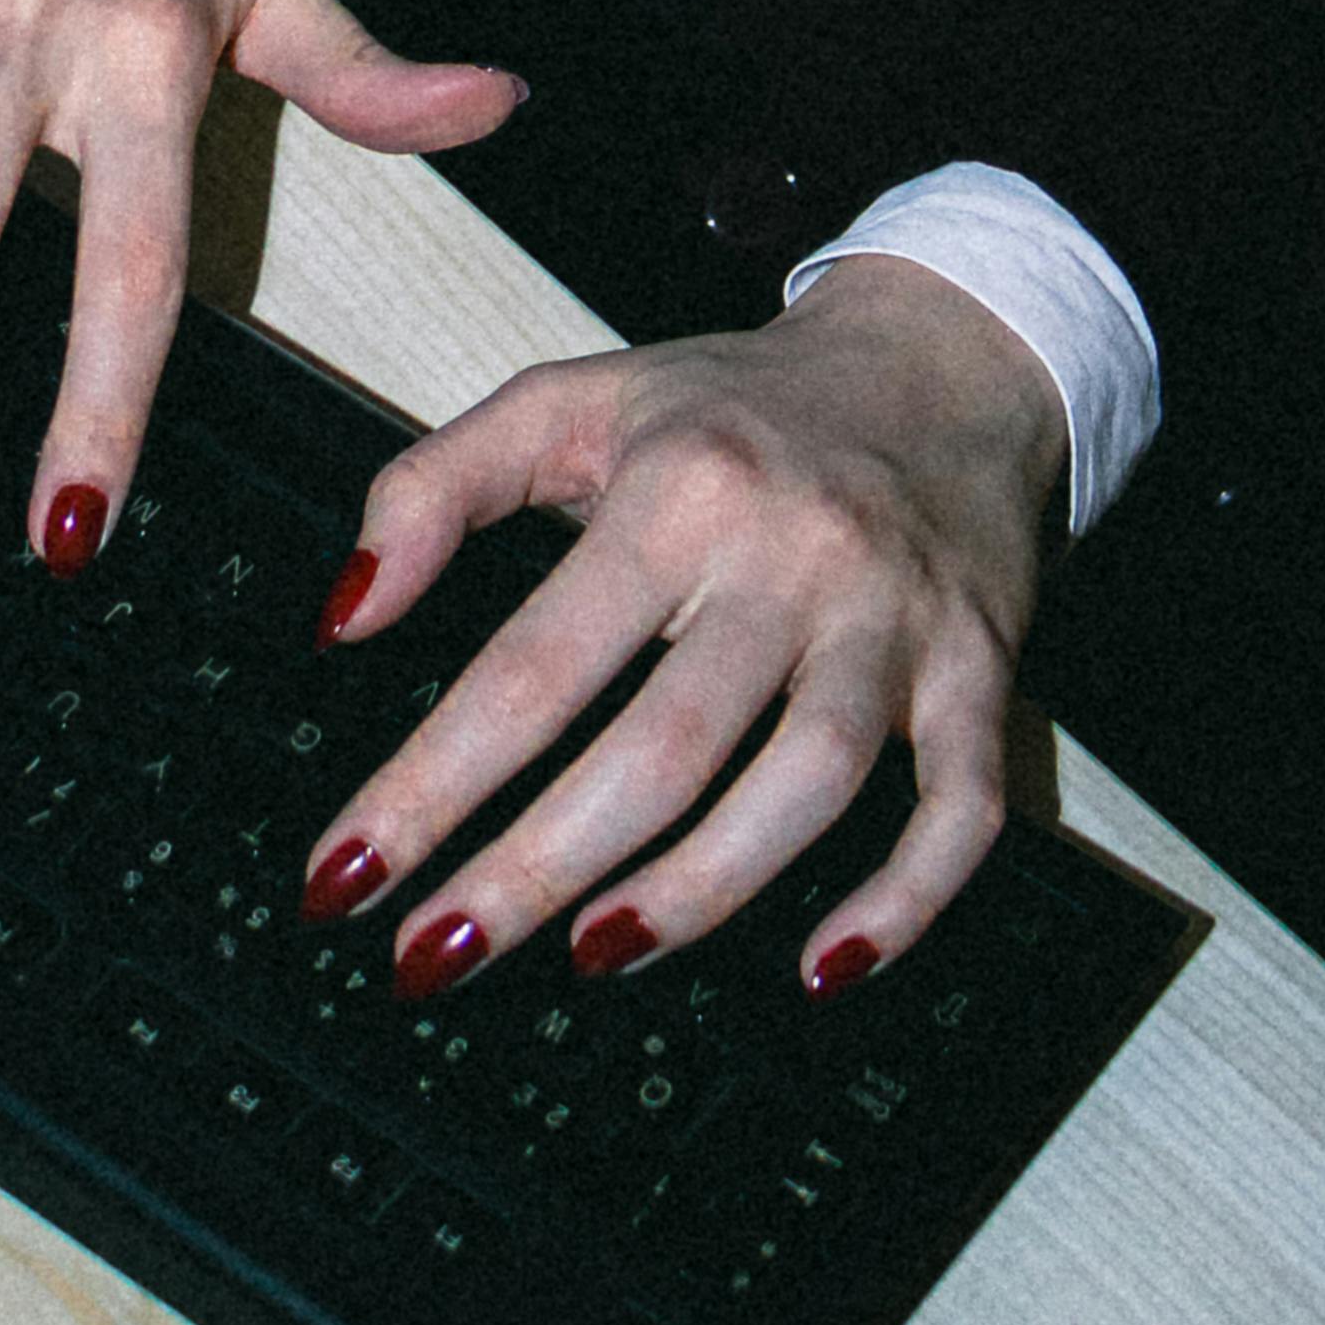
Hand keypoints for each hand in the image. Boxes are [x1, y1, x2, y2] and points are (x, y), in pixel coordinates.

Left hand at [298, 259, 1063, 997]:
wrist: (945, 358)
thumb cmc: (733, 406)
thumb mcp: (569, 402)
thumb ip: (433, 489)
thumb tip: (342, 620)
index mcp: (682, 485)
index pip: (537, 661)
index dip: (431, 783)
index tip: (343, 878)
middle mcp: (794, 550)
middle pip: (665, 743)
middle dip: (536, 870)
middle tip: (434, 959)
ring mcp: (898, 616)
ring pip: (810, 780)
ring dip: (699, 889)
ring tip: (594, 958)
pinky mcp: (982, 670)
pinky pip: (963, 806)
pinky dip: (905, 900)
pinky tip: (822, 966)